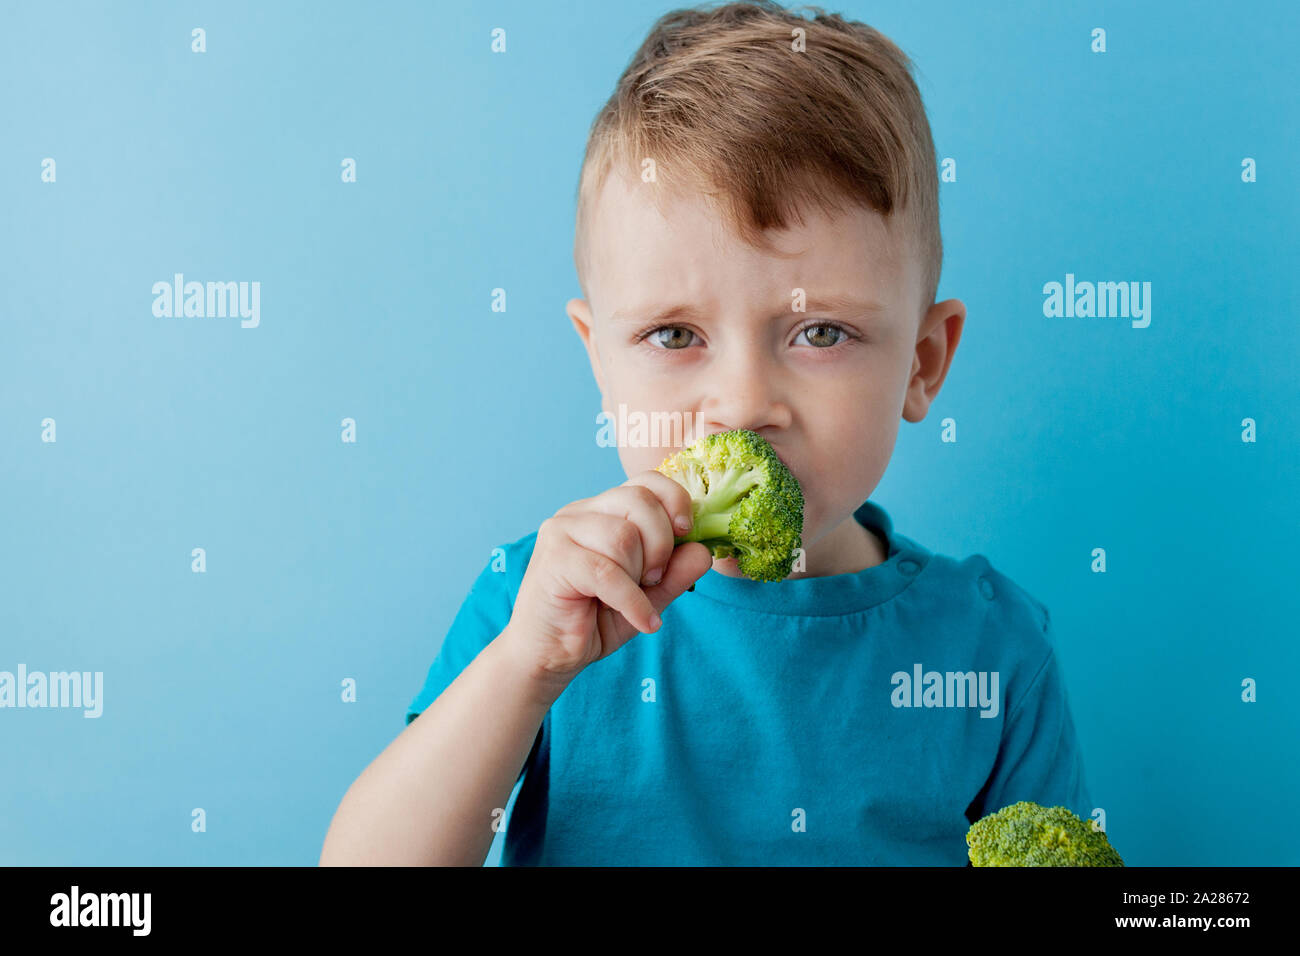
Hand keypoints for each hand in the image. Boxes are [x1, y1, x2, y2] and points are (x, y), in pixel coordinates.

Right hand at [501, 470, 713, 687]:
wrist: (549, 656)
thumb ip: (675, 571)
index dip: (674, 500)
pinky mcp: (554, 559)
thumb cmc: (594, 620)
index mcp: (601, 510)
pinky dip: (633, 601)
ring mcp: (561, 531)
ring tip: (635, 601)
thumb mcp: (648, 595)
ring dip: (639, 576)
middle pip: (638, 500)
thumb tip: (703, 550)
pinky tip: (643, 622)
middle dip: (661, 543)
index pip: (645, 481)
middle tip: (654, 579)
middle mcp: (579, 512)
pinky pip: (607, 572)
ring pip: (623, 536)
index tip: (686, 533)